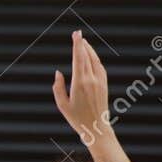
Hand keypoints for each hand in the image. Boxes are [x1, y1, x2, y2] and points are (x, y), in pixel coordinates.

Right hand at [53, 30, 129, 161]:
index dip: (77, 45)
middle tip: (77, 33)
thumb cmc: (76, 118)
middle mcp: (91, 80)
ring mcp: (99, 81)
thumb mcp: (62, 104)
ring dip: (89, 50)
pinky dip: (95, 59)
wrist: (96, 128)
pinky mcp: (104, 84)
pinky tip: (91, 56)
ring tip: (83, 42)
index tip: (76, 34)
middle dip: (82, 43)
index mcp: (79, 83)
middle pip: (86, 56)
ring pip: (95, 60)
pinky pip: (100, 67)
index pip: (78, 58)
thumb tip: (58, 73)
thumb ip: (58, 87)